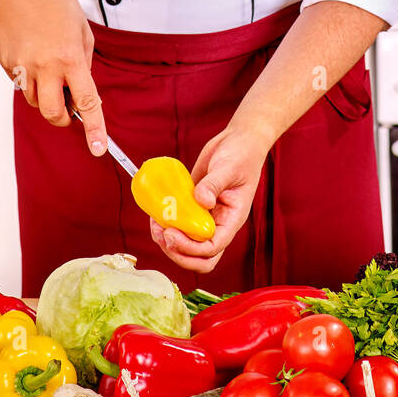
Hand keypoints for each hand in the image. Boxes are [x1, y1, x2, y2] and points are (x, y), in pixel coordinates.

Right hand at [0, 0, 107, 156]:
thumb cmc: (52, 1)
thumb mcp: (82, 30)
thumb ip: (83, 63)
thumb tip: (80, 88)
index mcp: (70, 57)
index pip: (87, 102)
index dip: (95, 128)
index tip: (98, 147)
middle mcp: (45, 66)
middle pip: (53, 113)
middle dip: (63, 118)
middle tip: (68, 108)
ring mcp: (22, 67)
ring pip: (35, 100)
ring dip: (46, 95)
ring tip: (49, 66)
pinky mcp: (6, 64)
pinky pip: (21, 83)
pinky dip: (30, 78)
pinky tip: (33, 53)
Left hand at [150, 122, 271, 274]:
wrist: (238, 139)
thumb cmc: (242, 154)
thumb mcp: (230, 167)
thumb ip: (214, 184)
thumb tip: (200, 201)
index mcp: (232, 219)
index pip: (213, 247)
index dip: (191, 248)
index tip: (172, 233)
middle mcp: (219, 223)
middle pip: (200, 256)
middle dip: (179, 252)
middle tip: (163, 234)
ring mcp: (205, 216)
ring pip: (187, 244)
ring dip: (169, 242)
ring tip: (156, 225)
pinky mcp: (194, 205)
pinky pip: (180, 224)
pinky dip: (167, 224)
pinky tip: (156, 214)